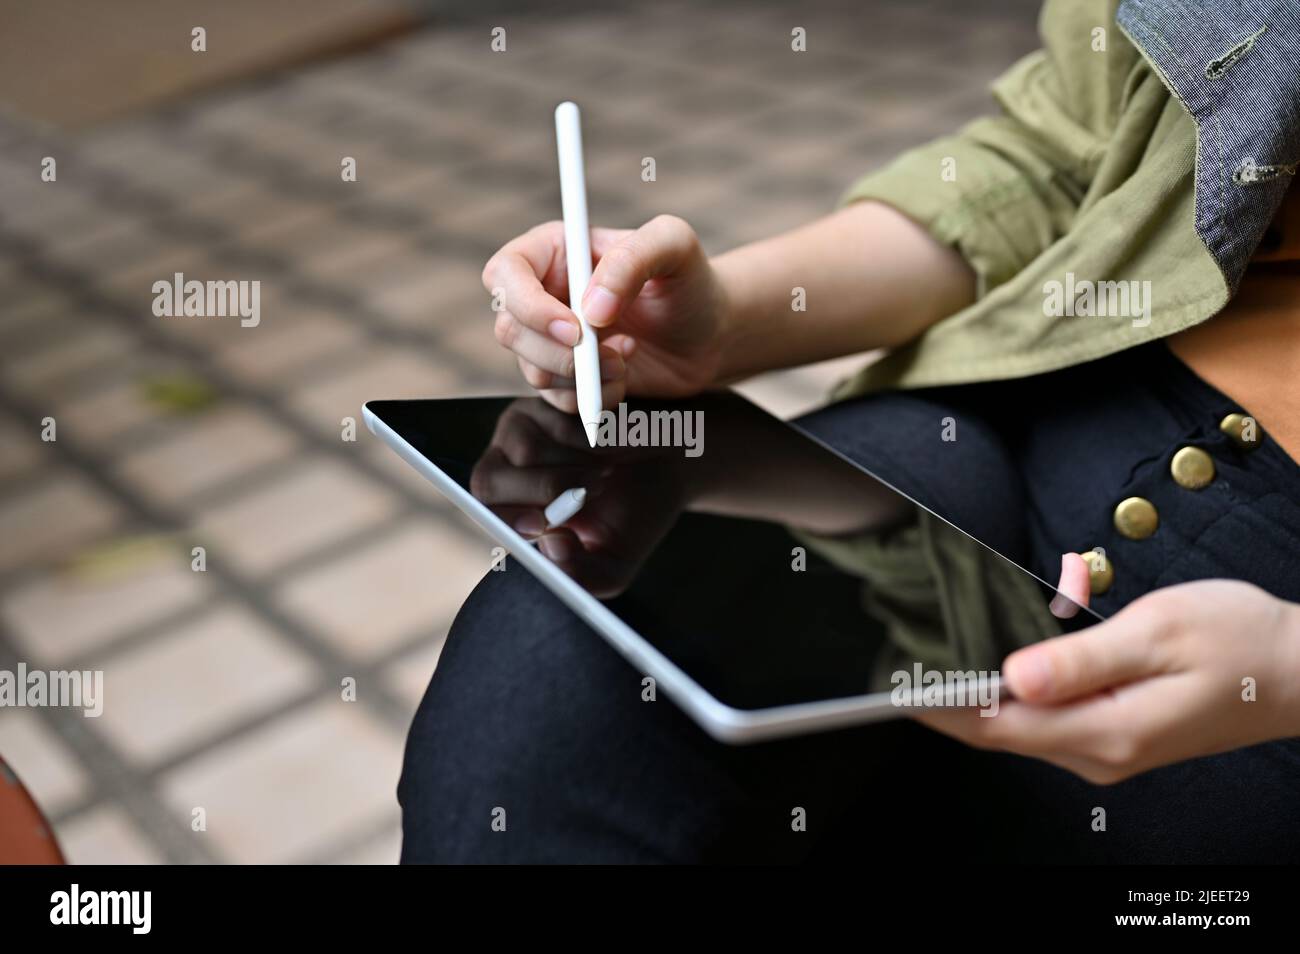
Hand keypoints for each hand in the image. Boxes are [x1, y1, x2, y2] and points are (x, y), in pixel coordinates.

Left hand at [468, 398, 687, 596]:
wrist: (675, 465)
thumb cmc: (638, 516)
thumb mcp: (613, 564)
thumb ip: (581, 576)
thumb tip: (550, 546)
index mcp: (513, 513)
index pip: (484, 516)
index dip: (508, 520)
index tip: (543, 525)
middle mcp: (506, 470)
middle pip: (488, 481)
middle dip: (540, 490)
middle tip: (589, 494)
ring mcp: (521, 431)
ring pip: (526, 451)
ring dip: (577, 467)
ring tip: (608, 474)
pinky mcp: (548, 401)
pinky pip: (561, 422)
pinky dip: (594, 441)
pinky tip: (617, 448)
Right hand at [482, 215, 729, 412]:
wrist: (711, 335)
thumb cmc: (691, 281)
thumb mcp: (675, 245)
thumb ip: (633, 259)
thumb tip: (592, 308)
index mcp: (557, 250)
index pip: (506, 272)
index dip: (527, 305)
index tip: (575, 328)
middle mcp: (545, 294)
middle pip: (510, 329)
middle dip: (559, 352)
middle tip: (607, 351)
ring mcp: (552, 339)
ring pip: (532, 370)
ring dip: (582, 376)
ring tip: (626, 357)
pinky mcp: (567, 377)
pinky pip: (559, 399)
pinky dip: (594, 397)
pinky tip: (625, 375)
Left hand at [918, 576, 1299, 783]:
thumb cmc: (1239, 642)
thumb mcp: (1157, 634)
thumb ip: (1080, 661)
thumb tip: (1012, 678)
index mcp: (1106, 731)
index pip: (997, 726)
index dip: (941, 707)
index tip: (893, 687)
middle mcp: (1101, 754)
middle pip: (1001, 733)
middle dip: (947, 705)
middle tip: (894, 669)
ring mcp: (1109, 751)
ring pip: (1021, 730)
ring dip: (975, 704)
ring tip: (928, 668)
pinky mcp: (1116, 737)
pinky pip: (1046, 725)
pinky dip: (1009, 704)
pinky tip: (989, 678)